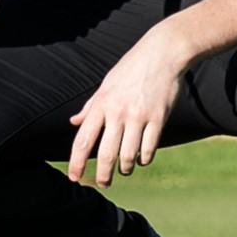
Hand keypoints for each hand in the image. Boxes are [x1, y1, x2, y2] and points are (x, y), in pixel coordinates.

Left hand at [67, 28, 192, 186]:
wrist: (163, 53)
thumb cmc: (132, 68)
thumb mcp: (106, 84)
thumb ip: (90, 106)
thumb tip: (73, 123)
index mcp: (101, 104)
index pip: (83, 140)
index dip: (77, 162)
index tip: (74, 178)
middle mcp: (118, 112)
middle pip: (106, 155)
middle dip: (103, 176)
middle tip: (103, 183)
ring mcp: (139, 116)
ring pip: (128, 157)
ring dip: (125, 169)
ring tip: (124, 169)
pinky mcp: (159, 119)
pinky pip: (148, 150)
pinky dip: (143, 159)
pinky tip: (141, 158)